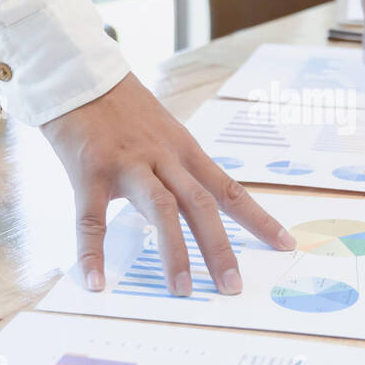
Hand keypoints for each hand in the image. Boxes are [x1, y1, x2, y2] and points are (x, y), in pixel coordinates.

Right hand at [41, 74, 296, 295]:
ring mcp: (127, 164)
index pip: (229, 189)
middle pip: (201, 204)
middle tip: (232, 286)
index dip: (258, 219)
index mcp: (185, 150)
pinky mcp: (89, 171)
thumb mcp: (162, 133)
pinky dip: (92, 252)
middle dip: (220, 248)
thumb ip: (178, 167)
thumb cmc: (122, 109)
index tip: (285, 244)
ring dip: (174, 252)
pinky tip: (96, 280)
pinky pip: (92, 218)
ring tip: (182, 290)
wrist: (79, 75)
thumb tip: (196, 206)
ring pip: (160, 209)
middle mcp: (163, 157)